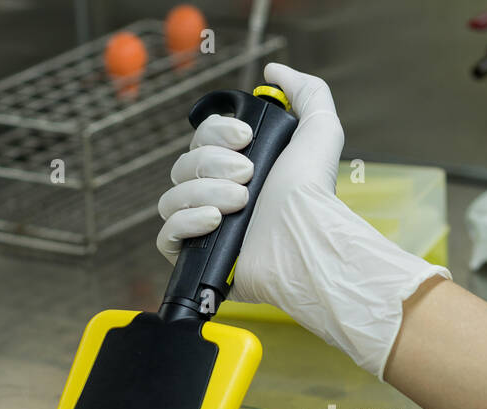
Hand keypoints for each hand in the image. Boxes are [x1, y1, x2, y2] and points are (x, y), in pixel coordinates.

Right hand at [156, 62, 449, 378]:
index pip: (202, 139)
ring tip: (240, 202)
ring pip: (172, 196)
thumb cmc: (314, 194)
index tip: (245, 138)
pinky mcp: (196, 259)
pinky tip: (215, 221)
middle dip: (214, 164)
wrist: (306, 241)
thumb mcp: (321, 130)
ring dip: (205, 192)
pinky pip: (165, 234)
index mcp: (241, 168)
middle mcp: (221, 196)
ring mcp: (207, 229)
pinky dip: (185, 222)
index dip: (216, 133)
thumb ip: (306, 91)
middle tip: (248, 175)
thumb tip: (275, 70)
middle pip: (184, 165)